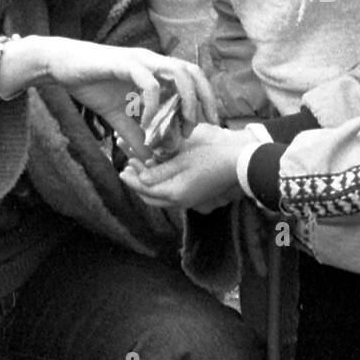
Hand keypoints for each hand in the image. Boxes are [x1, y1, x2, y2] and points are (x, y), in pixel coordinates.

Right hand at [0, 38, 217, 158]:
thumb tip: (150, 159)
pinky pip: (150, 83)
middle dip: (203, 99)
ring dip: (184, 101)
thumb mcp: (118, 116)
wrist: (62, 65)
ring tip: (180, 126)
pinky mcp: (125, 63)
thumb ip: (134, 135)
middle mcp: (154, 61)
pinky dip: (154, 105)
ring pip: (178, 73)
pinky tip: (146, 123)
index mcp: (156, 70)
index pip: (192, 79)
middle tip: (201, 127)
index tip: (207, 125)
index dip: (205, 100)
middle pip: (192, 72)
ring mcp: (141, 60)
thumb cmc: (92, 84)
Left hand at [119, 124, 247, 210]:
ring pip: (159, 198)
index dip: (131, 179)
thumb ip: (159, 171)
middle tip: (127, 169)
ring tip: (138, 171)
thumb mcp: (182, 161)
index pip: (145, 188)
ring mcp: (187, 201)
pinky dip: (158, 187)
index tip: (121, 167)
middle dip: (136, 184)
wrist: (237, 165)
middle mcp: (179, 202)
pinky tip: (157, 175)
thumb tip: (140, 177)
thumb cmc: (211, 158)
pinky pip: (169, 196)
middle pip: (150, 197)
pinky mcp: (193, 197)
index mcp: (175, 193)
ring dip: (146, 186)